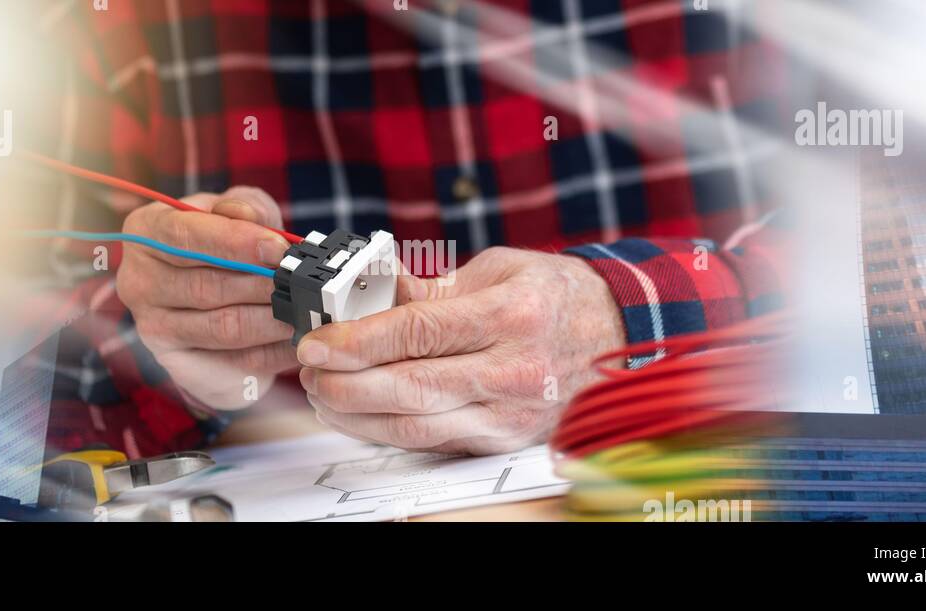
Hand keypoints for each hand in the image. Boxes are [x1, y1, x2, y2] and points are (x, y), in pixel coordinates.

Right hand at [117, 186, 296, 409]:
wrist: (212, 296)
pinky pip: (234, 360)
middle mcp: (140, 280)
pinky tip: (297, 337)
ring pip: (224, 327)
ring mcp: (154, 326)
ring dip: (273, 320)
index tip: (278, 248)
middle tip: (303, 284)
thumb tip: (248, 216)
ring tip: (306, 310)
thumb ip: (245, 207)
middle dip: (264, 285)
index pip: (185, 236)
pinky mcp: (178, 362)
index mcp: (147, 231)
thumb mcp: (235, 214)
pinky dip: (273, 351)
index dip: (235, 242)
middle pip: (207, 286)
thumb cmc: (223, 245)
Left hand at [297, 247, 624, 453]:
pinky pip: (432, 441)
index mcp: (512, 314)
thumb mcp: (499, 269)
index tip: (317, 341)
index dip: (358, 340)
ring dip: (357, 413)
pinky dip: (386, 430)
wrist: (616, 336)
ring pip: (416, 425)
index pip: (419, 332)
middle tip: (309, 368)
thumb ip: (431, 288)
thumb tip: (367, 295)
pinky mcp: (503, 440)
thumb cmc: (554, 296)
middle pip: (411, 386)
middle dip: (346, 382)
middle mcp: (514, 370)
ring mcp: (510, 414)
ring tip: (323, 391)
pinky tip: (359, 413)